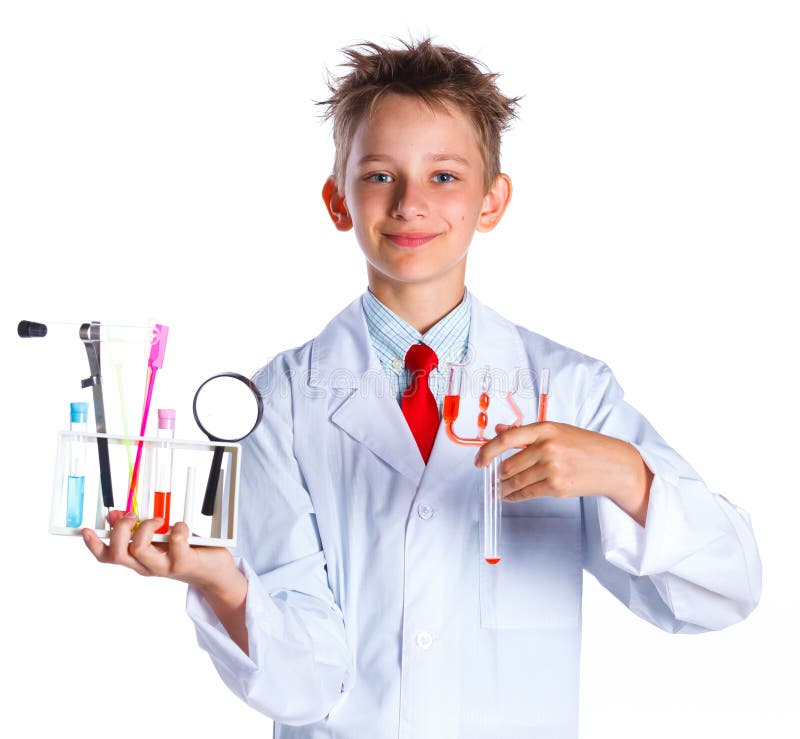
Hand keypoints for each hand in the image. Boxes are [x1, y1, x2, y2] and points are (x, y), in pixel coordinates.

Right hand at [81, 510, 241, 596]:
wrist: (214, 573)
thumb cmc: (186, 551)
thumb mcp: (160, 538)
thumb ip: (139, 527)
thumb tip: (117, 514)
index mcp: (138, 560)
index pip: (108, 557)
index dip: (93, 545)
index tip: (85, 530)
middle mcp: (147, 566)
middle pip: (118, 554)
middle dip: (120, 530)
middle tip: (133, 516)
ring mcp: (164, 566)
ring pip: (139, 549)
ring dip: (146, 527)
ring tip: (159, 520)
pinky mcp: (184, 562)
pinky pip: (176, 542)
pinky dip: (177, 527)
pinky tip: (182, 525)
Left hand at [473, 421, 651, 523]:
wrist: (613, 465)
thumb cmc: (585, 445)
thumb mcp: (556, 431)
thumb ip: (525, 432)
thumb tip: (499, 429)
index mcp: (545, 428)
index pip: (506, 439)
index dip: (487, 451)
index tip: (479, 460)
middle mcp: (547, 447)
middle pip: (508, 464)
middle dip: (497, 474)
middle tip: (492, 478)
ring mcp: (552, 468)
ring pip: (515, 482)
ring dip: (503, 488)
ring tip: (499, 490)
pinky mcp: (557, 487)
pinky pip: (527, 493)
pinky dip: (514, 496)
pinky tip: (511, 496)